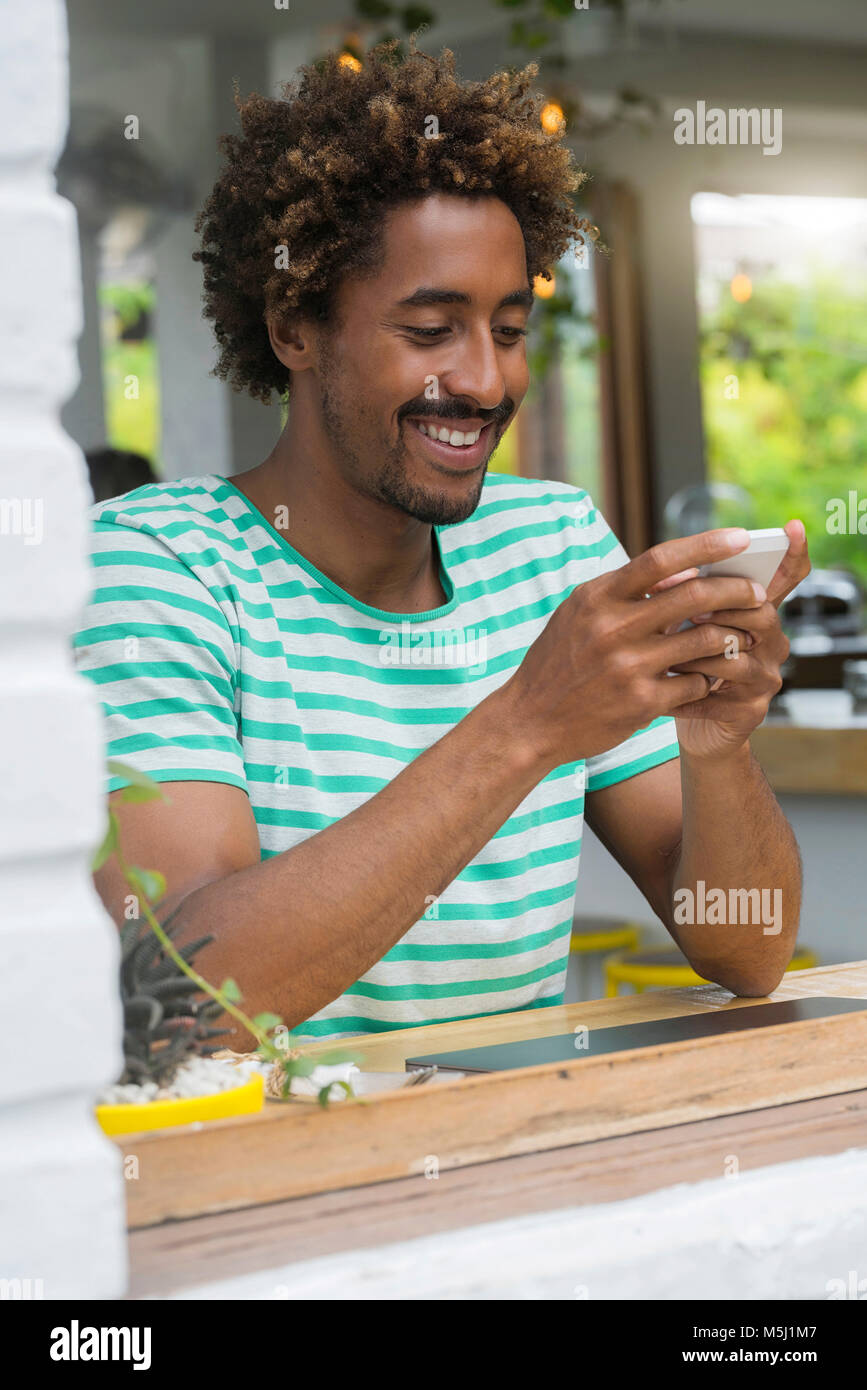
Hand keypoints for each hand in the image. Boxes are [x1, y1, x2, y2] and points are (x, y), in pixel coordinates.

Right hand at [507, 527, 792, 770]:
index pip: (660, 559)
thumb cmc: (558, 663)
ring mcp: (629, 667)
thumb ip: (623, 592)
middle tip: (758, 594)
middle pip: (694, 596)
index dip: (706, 546)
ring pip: (704, 640)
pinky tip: (708, 677)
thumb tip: (677, 573)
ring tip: (741, 637)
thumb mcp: (579, 615)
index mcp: (597, 598)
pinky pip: (695, 682)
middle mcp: (613, 628)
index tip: (741, 539)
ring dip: (732, 637)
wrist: (530, 721)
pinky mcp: (641, 703)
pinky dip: (708, 678)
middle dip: (737, 591)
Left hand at [661, 520, 810, 760]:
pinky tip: (663, 690)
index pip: (786, 578)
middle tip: (689, 612)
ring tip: (665, 658)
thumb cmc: (680, 662)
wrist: (682, 718)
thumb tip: (674, 571)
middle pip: (761, 613)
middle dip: (722, 608)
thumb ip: (681, 596)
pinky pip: (719, 694)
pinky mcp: (749, 709)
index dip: (793, 554)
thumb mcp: (679, 623)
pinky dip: (686, 690)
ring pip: (737, 655)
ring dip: (695, 654)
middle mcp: (770, 641)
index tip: (791, 527)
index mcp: (756, 612)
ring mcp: (764, 676)